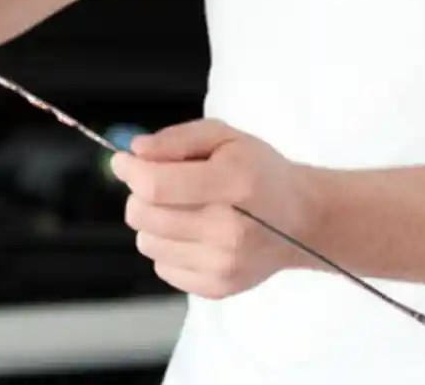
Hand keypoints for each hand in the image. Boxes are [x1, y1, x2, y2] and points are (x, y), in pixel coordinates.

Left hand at [110, 118, 316, 299]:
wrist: (300, 219)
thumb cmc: (260, 173)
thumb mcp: (225, 137)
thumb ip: (178, 138)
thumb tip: (136, 152)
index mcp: (234, 183)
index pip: (156, 185)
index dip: (130, 171)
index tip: (124, 162)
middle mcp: (230, 229)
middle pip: (144, 215)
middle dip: (139, 194)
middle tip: (158, 183)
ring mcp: (224, 264)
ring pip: (147, 242)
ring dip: (153, 222)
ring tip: (182, 209)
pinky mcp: (217, 287)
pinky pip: (162, 267)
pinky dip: (168, 248)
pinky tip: (193, 234)